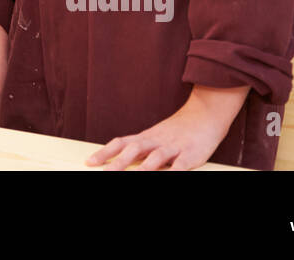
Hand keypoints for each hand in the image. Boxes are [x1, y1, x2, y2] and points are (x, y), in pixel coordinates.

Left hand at [85, 85, 247, 169]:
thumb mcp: (155, 137)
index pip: (120, 143)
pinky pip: (182, 165)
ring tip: (134, 177)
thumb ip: (141, 150)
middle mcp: (156, 141)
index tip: (89, 162)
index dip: (104, 153)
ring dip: (145, 168)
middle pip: (134, 149)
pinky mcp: (191, 154)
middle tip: (105, 173)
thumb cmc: (177, 131)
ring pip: (157, 157)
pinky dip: (175, 172)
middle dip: (119, 162)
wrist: (205, 115)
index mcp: (146, 137)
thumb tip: (120, 162)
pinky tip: (170, 177)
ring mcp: (173, 147)